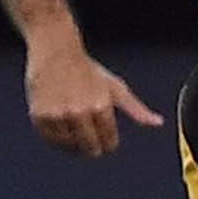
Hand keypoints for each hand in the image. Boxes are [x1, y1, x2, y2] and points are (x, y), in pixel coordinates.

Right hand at [23, 38, 163, 157]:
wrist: (55, 49)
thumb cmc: (88, 69)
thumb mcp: (115, 87)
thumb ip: (136, 109)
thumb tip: (157, 123)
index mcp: (101, 106)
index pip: (109, 143)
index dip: (108, 142)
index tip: (105, 136)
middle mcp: (79, 112)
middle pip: (90, 149)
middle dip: (92, 146)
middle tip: (89, 134)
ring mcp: (58, 115)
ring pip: (69, 147)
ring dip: (72, 141)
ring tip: (73, 124)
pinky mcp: (40, 116)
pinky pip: (50, 140)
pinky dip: (56, 137)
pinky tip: (60, 123)